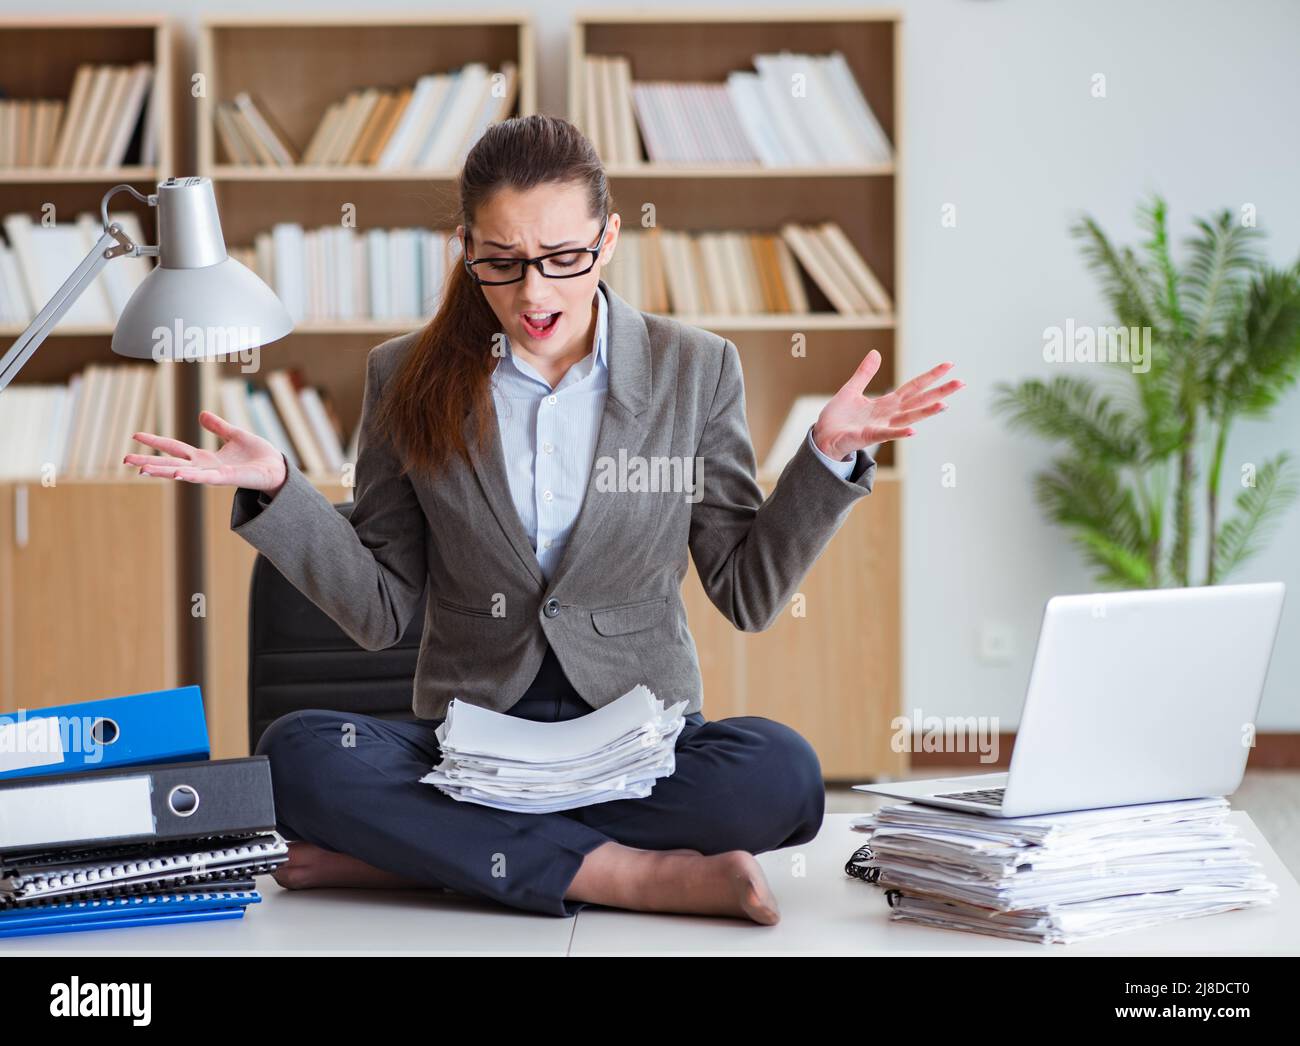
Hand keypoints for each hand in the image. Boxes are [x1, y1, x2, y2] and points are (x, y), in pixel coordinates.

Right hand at [125, 410, 287, 492]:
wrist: (278, 468)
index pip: (175, 448)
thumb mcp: (236, 435)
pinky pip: (208, 477)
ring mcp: (215, 475)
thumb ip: (218, 427)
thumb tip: (201, 414)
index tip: (135, 435)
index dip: (156, 442)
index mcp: (205, 458)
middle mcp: (205, 468)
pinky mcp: (229, 478)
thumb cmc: (259, 455)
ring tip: (142, 469)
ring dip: (164, 471)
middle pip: (171, 463)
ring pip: (184, 473)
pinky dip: (194, 476)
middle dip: (148, 462)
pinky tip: (180, 473)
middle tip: (125, 460)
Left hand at [811, 351, 963, 460]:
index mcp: (886, 404)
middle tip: (961, 383)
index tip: (949, 365)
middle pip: (918, 401)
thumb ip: (865, 373)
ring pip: (908, 418)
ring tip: (944, 404)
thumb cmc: (837, 419)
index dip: (930, 376)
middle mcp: (888, 415)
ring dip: (926, 412)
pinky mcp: (867, 437)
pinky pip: (886, 434)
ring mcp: (880, 427)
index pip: (913, 388)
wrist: (822, 438)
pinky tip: (914, 430)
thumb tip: (876, 352)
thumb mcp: (851, 389)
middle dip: (939, 393)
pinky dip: (900, 432)